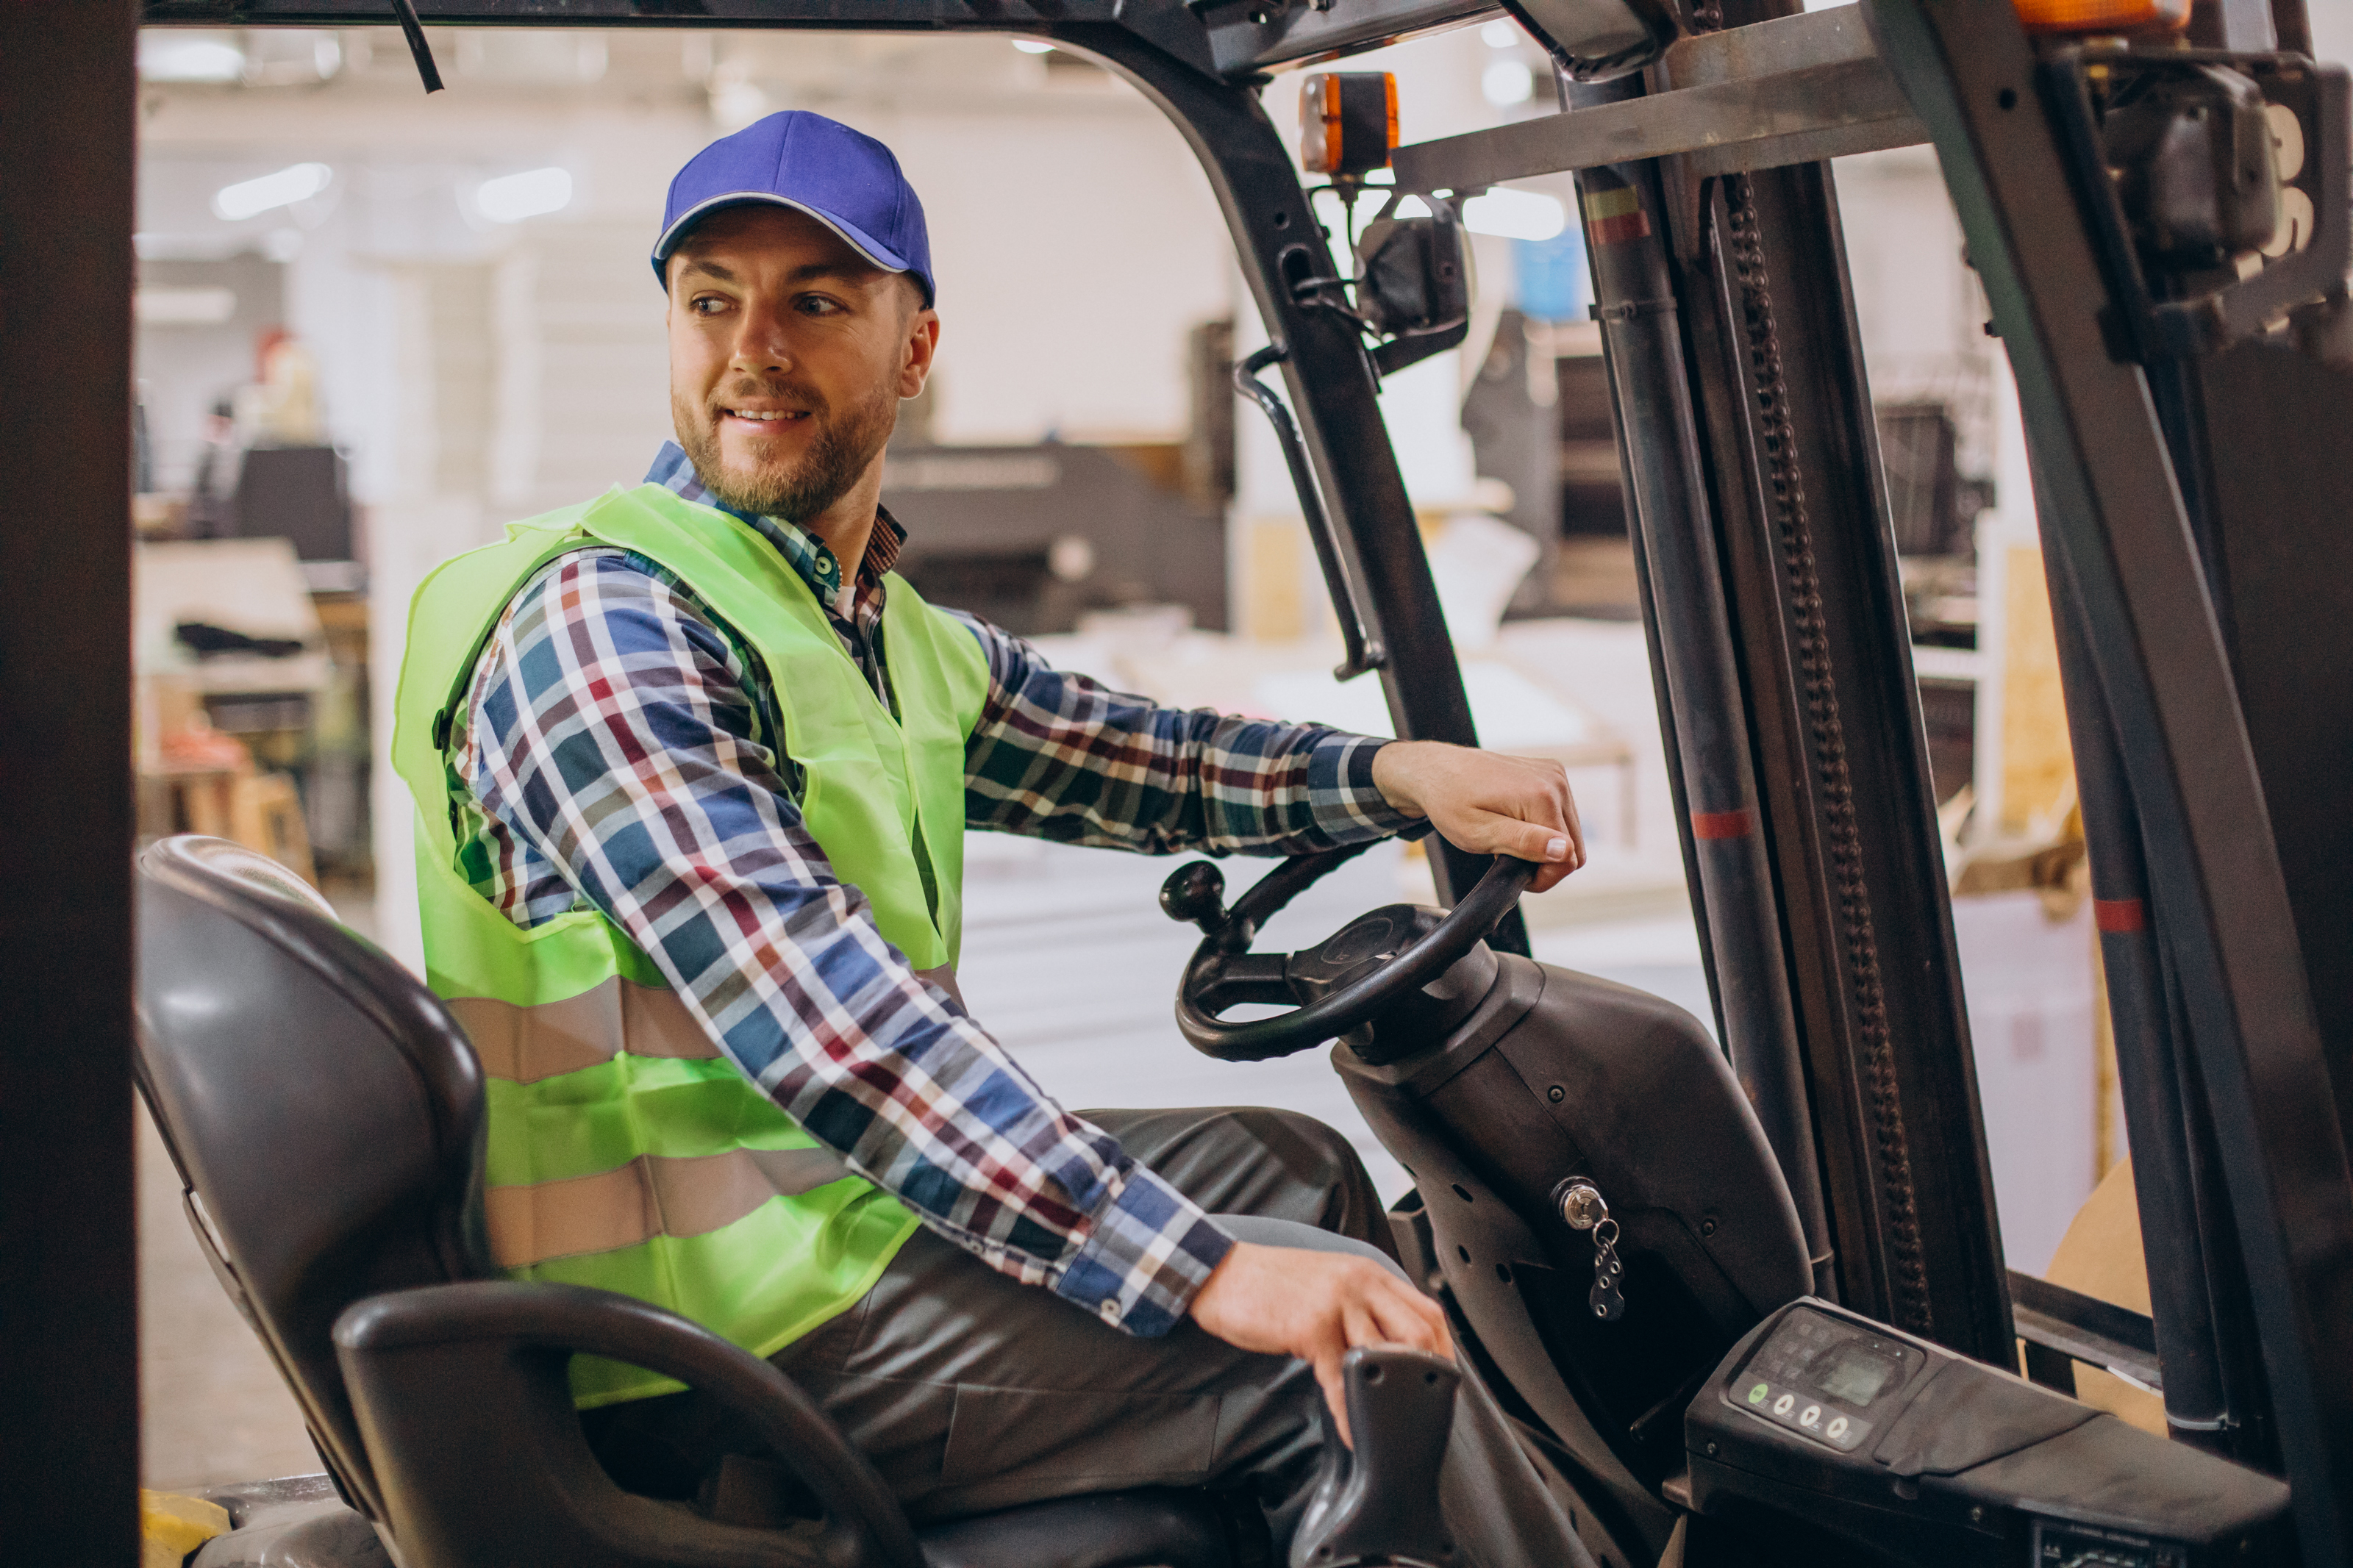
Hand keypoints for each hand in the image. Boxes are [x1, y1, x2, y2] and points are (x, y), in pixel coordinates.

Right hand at [1187, 1241, 1451, 1446]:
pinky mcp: (1312, 1326)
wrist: (1219, 1273)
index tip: (1442, 1381)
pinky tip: (1351, 1432)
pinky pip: (1341, 1378)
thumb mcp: (1327, 1282)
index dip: (1443, 1350)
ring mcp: (1337, 1302)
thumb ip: (1360, 1305)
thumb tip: (1386, 1348)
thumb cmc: (1269, 1284)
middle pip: (1418, 1333)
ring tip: (1391, 1430)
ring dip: (1390, 1399)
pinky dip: (1350, 1412)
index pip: (1427, 1310)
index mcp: (1369, 1272)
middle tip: (1421, 1411)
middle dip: (1426, 1377)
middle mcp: (1361, 1282)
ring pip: (1385, 1355)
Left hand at [1371, 740, 1584, 892]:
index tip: (1514, 874)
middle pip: (1574, 846)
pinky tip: (1515, 823)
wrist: (1436, 770)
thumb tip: (1565, 850)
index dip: (1543, 877)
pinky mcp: (1551, 773)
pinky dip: (1543, 827)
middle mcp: (1556, 780)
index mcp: (1542, 796)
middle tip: (1507, 858)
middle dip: (1545, 862)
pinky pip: (1562, 815)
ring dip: (1543, 845)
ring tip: (1507, 840)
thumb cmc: (1450, 802)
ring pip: (1570, 833)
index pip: (1568, 857)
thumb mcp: (1480, 833)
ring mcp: (1555, 774)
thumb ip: (1524, 843)